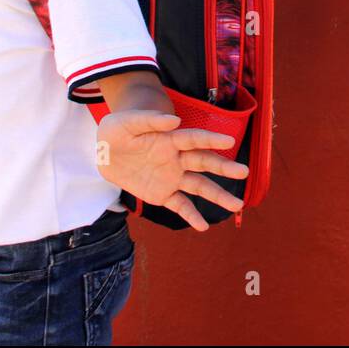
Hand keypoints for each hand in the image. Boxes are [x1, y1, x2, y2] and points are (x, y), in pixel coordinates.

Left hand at [96, 109, 248, 231]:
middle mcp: (176, 159)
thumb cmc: (116, 132)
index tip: (229, 141)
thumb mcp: (124, 123)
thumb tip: (175, 120)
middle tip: (244, 172)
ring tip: (237, 205)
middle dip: (223, 168)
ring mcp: (171, 177)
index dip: (211, 140)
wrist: (104, 153)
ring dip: (217, 195)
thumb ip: (148, 120)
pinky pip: (180, 206)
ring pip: (198, 186)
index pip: (194, 139)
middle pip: (203, 163)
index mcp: (169, 139)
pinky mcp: (162, 194)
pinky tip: (203, 227)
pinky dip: (191, 216)